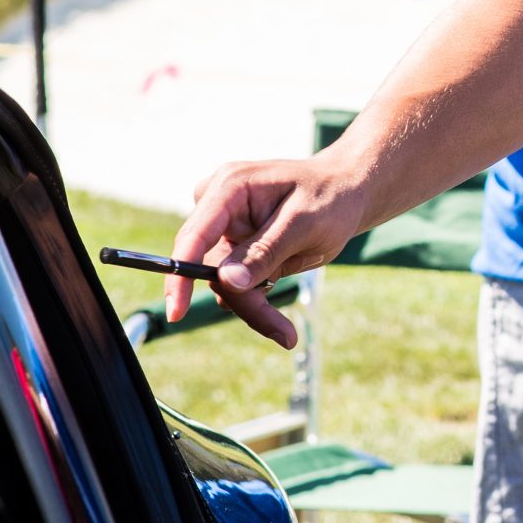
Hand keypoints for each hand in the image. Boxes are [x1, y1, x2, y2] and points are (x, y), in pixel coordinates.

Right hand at [165, 155, 369, 345]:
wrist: (346, 193)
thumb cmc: (330, 197)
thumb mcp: (306, 223)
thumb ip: (266, 250)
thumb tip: (225, 280)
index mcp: (231, 187)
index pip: (195, 235)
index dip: (180, 275)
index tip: (175, 311)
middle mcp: (219, 206)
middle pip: (210, 268)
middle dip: (243, 301)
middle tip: (284, 335)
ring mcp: (225, 228)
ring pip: (223, 283)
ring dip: (253, 306)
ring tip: (287, 330)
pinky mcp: (234, 248)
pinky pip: (234, 285)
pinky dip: (255, 302)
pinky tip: (280, 318)